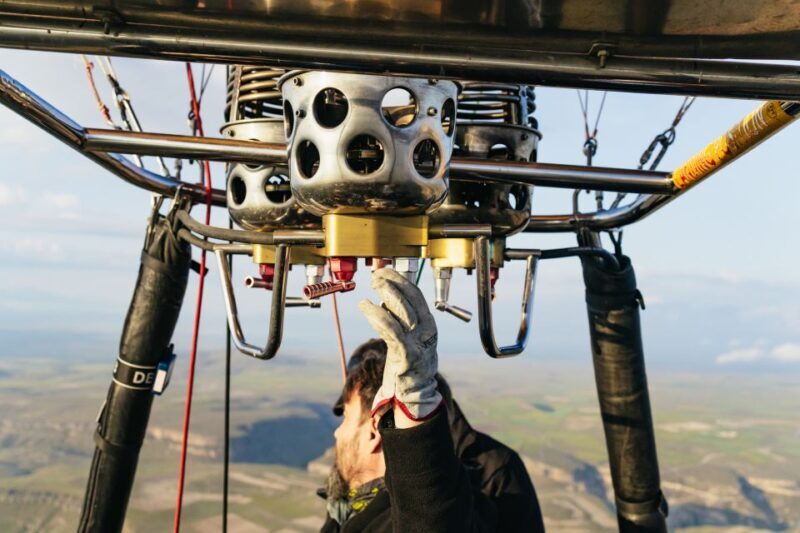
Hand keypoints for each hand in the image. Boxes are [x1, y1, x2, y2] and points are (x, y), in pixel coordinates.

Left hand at [358, 267, 441, 420]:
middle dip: (391, 285)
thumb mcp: (409, 337)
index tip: (385, 270)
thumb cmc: (409, 363)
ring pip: (401, 312)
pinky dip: (377, 316)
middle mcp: (426, 331)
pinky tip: (366, 307)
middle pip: (409, 300)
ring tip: (369, 289)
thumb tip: (383, 299)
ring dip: (384, 297)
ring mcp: (418, 343)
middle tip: (375, 276)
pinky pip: (391, 331)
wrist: (416, 394)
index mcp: (429, 324)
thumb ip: (400, 319)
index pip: (416, 295)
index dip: (400, 280)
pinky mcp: (406, 356)